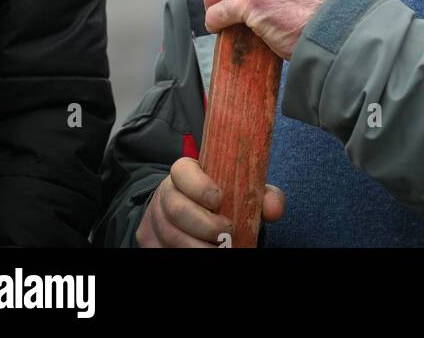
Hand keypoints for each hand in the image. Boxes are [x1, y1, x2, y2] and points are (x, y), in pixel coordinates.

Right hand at [136, 156, 284, 247]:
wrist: (190, 211)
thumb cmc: (220, 198)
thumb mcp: (240, 189)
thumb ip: (260, 194)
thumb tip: (274, 209)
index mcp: (185, 172)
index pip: (182, 170)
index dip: (199, 185)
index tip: (219, 199)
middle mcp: (165, 193)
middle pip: (176, 209)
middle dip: (204, 225)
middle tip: (226, 234)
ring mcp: (154, 219)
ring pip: (170, 235)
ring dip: (196, 247)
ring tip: (218, 251)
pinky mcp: (149, 241)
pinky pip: (162, 250)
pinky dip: (184, 254)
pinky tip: (202, 253)